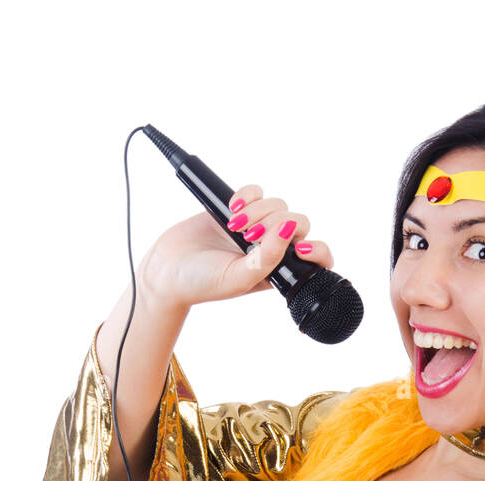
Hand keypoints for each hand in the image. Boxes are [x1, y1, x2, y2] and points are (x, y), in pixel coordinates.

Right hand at [139, 183, 335, 311]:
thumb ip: (268, 257)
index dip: (317, 250)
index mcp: (279, 272)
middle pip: (297, 224)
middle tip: (248, 236)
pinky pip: (256, 192)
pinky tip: (231, 208)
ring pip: (278, 205)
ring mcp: (255, 228)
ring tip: (233, 225)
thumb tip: (289, 230)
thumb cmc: (202, 283)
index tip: (301, 248)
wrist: (167, 269)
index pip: (316, 258)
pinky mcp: (238, 210)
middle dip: (275, 224)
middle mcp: (272, 250)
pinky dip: (248, 195)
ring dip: (257, 210)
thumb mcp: (240, 277)